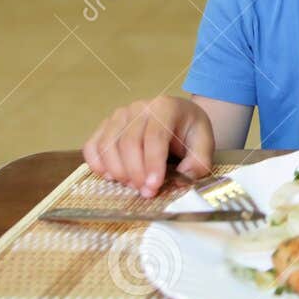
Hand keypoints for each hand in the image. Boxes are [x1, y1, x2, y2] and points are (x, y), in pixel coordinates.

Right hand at [83, 95, 213, 197]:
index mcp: (165, 107)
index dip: (152, 164)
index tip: (153, 187)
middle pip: (129, 142)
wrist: (179, 117)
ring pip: (108, 145)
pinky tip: (111, 177)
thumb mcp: (205, 144)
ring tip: (132, 185)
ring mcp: (119, 115)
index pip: (154, 137)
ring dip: (117, 171)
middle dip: (135, 173)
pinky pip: (93, 145)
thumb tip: (182, 177)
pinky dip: (97, 164)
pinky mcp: (106, 125)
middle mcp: (139, 107)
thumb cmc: (189, 131)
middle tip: (145, 192)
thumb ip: (198, 162)